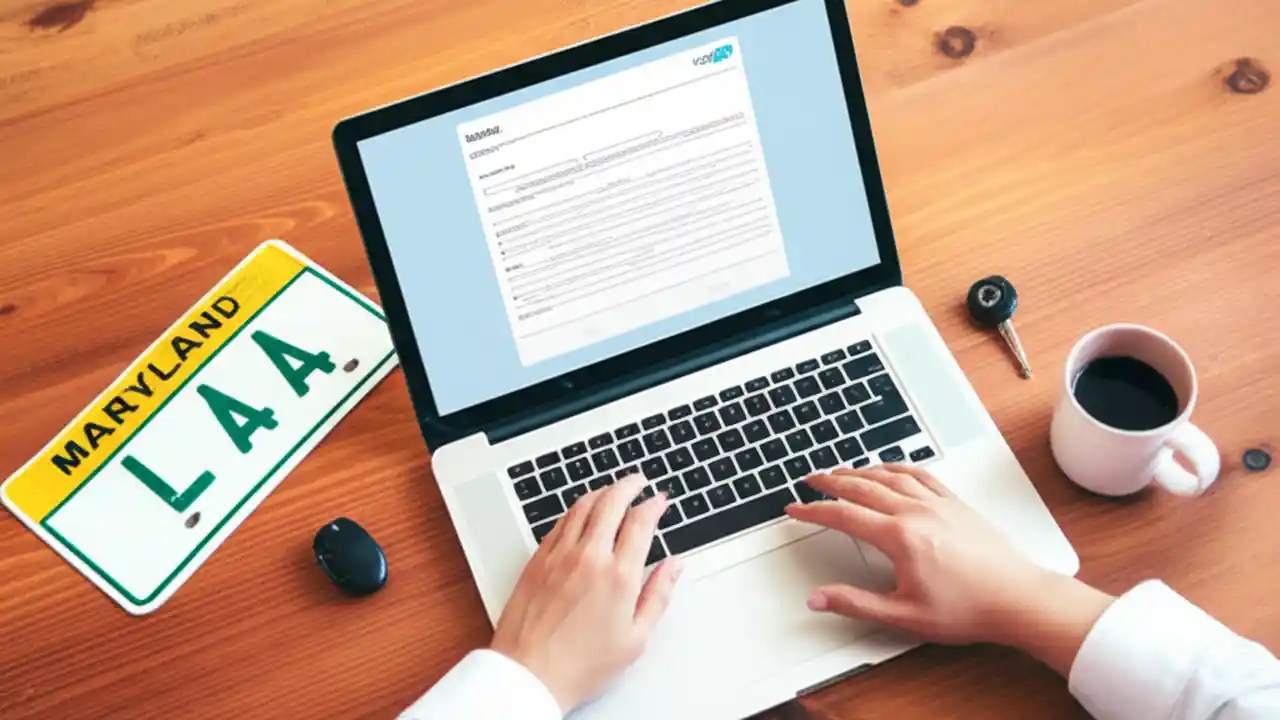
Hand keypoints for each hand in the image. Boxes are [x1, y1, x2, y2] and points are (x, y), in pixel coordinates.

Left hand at [491, 476, 682, 711]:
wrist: (530, 674)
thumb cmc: (581, 664)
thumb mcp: (636, 638)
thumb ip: (659, 594)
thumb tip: (674, 565)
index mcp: (618, 576)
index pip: (640, 522)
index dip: (653, 504)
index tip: (660, 500)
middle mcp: (589, 557)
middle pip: (611, 502)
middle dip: (628, 485)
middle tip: (638, 481)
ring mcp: (559, 555)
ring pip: (582, 506)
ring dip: (601, 492)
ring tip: (612, 490)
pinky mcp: (537, 560)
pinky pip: (559, 522)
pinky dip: (575, 509)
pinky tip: (580, 512)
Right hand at [786, 465, 1112, 674]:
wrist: (1018, 599)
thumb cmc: (969, 609)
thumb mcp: (903, 615)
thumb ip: (856, 603)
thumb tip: (819, 598)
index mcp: (900, 537)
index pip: (845, 516)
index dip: (815, 511)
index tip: (795, 508)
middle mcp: (917, 512)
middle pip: (863, 487)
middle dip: (831, 482)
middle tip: (810, 480)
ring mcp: (939, 504)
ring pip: (890, 476)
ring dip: (860, 470)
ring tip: (841, 471)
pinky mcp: (956, 505)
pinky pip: (920, 475)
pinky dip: (897, 468)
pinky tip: (889, 468)